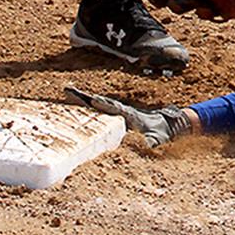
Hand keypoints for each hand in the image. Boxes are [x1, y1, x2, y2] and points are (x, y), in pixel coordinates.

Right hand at [64, 86, 193, 147]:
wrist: (166, 124)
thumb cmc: (161, 132)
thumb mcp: (158, 138)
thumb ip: (153, 141)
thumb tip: (149, 144)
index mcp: (129, 115)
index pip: (113, 108)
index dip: (103, 104)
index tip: (92, 100)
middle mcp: (121, 110)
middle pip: (100, 102)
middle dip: (85, 97)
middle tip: (67, 90)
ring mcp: (118, 111)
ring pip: (98, 103)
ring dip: (84, 98)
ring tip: (68, 92)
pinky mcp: (116, 115)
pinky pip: (100, 109)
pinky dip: (89, 104)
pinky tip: (79, 103)